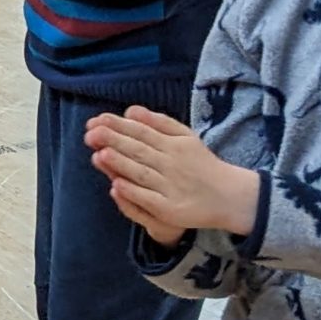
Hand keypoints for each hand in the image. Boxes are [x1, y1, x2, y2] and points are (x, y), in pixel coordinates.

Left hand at [85, 106, 261, 242]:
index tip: (96, 122)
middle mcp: (172, 163)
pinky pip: (149, 199)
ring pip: (141, 173)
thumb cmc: (201, 164)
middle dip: (114, 141)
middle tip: (90, 135)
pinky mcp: (171, 209)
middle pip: (139, 150)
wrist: (230, 196)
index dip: (118, 126)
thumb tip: (130, 110)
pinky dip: (133, 192)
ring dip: (120, 164)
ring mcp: (171, 187)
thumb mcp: (185, 136)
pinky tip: (116, 185)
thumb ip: (158, 122)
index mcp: (173, 144)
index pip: (141, 132)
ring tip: (100, 154)